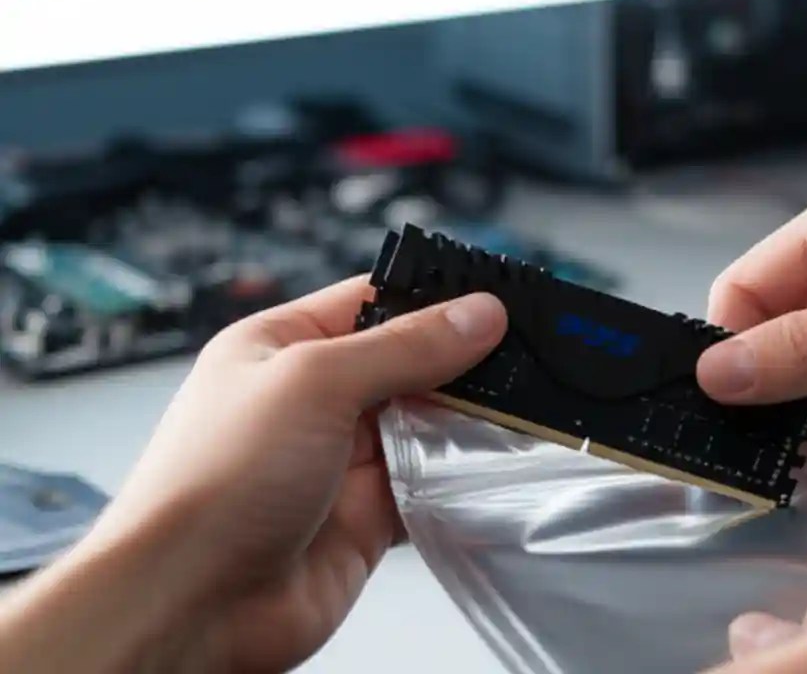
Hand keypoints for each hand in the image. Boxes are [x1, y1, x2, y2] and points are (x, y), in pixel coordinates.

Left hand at [0, 277, 506, 672]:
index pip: (371, 301)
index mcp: (280, 348)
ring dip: (462, 425)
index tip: (493, 301)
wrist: (192, 605)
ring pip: (425, 427)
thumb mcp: (314, 383)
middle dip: (459, 365)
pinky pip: (428, 487)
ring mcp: (339, 461)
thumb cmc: (210, 488)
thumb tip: (474, 314)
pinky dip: (457, 481)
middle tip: (517, 360)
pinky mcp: (365, 517)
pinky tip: (483, 470)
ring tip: (512, 413)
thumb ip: (403, 346)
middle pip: (407, 364)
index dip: (433, 298)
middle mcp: (310, 401)